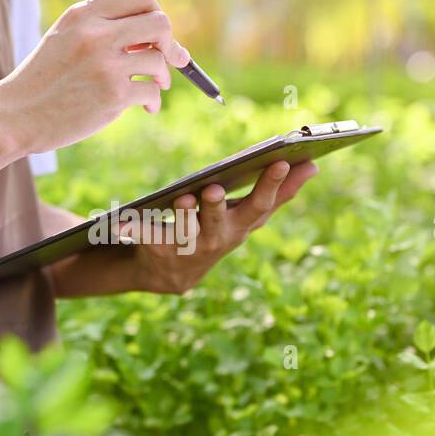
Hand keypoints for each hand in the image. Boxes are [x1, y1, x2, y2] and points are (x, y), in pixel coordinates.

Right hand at [0, 0, 189, 155]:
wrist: (16, 114)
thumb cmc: (43, 79)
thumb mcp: (64, 38)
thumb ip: (100, 26)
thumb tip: (154, 29)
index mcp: (84, 14)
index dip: (156, 12)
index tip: (155, 32)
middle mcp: (96, 34)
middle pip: (159, 23)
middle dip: (169, 42)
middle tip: (169, 57)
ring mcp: (105, 64)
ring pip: (159, 60)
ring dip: (162, 76)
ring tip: (153, 87)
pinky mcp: (112, 95)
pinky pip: (152, 91)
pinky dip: (153, 100)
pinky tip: (146, 106)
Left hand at [123, 160, 318, 294]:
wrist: (171, 274)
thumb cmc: (215, 232)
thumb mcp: (247, 216)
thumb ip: (280, 194)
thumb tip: (313, 167)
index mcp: (240, 227)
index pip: (261, 207)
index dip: (273, 186)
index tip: (282, 161)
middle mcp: (216, 240)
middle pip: (221, 222)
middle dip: (218, 207)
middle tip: (215, 188)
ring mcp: (187, 249)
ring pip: (186, 231)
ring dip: (185, 216)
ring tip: (183, 198)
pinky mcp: (157, 251)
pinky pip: (145, 237)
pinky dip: (133, 229)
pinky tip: (120, 220)